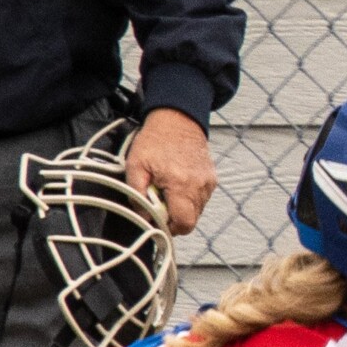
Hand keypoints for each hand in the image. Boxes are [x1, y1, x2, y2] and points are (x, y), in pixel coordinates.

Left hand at [125, 107, 215, 234]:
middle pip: (191, 221)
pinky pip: (201, 200)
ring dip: (181, 207)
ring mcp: (208, 183)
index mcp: (181, 184)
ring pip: (197, 212)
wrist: (178, 119)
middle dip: (174, 217)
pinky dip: (189, 198)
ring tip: (168, 189)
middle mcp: (199, 186)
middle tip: (160, 201)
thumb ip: (136, 195)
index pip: (183, 223)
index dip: (170, 227)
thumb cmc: (155, 140)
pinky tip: (178, 183)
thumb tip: (143, 217)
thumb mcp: (135, 165)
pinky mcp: (212, 180)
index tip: (158, 218)